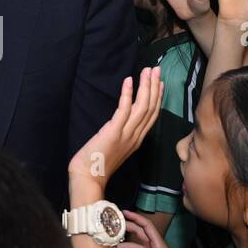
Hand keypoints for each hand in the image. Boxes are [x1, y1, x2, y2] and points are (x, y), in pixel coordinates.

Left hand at [68, 66, 162, 190]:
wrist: (88, 177)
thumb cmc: (97, 163)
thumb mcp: (115, 147)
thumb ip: (122, 134)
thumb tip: (121, 120)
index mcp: (137, 140)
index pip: (152, 116)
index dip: (157, 98)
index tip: (160, 83)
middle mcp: (135, 136)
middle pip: (151, 108)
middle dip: (154, 87)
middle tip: (157, 69)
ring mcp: (126, 134)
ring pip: (142, 107)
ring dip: (146, 86)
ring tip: (147, 70)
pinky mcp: (114, 132)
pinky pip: (124, 110)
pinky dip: (127, 94)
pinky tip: (129, 81)